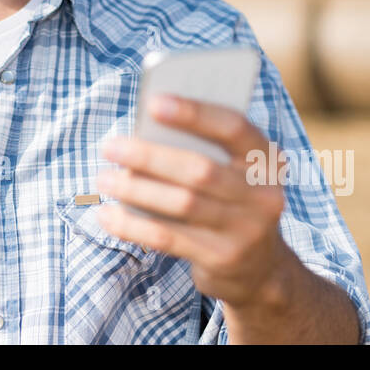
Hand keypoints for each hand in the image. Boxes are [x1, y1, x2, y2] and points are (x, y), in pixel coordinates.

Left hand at [95, 93, 291, 310]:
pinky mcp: (221, 259)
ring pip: (182, 204)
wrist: (259, 267)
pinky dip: (132, 226)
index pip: (233, 127)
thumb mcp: (229, 172)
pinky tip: (106, 215)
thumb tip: (143, 133)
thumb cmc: (228, 200)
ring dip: (136, 189)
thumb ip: (200, 150)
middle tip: (110, 146)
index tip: (152, 102)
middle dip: (150, 155)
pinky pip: (168, 239)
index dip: (193, 113)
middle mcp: (264, 195)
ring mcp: (246, 231)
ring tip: (103, 178)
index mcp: (266, 160)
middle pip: (200, 170)